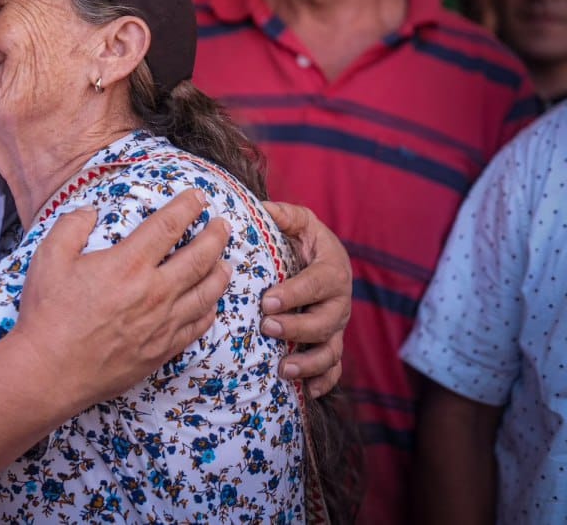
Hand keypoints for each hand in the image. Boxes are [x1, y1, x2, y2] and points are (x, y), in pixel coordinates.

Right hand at [12, 189, 230, 411]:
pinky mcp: (162, 350)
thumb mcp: (48, 258)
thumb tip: (90, 211)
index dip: (188, 206)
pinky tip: (211, 304)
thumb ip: (71, 226)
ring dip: (221, 272)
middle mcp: (154, 291)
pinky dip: (210, 310)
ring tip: (227, 262)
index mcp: (128, 264)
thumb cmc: (47, 314)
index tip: (198, 197)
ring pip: (207, 293)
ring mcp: (162, 323)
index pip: (169, 225)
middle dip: (216, 236)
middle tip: (223, 225)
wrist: (50, 370)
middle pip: (200, 257)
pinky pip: (198, 326)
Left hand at [261, 200, 351, 396]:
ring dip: (309, 362)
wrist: (321, 259)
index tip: (268, 300)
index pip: (317, 283)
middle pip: (326, 321)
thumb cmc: (304, 240)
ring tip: (283, 368)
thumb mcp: (299, 221)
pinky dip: (323, 382)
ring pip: (331, 349)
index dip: (295, 293)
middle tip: (267, 327)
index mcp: (332, 269)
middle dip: (297, 327)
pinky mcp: (330, 342)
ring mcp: (336, 325)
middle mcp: (339, 301)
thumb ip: (284, 215)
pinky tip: (308, 392)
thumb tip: (261, 208)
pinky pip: (334, 368)